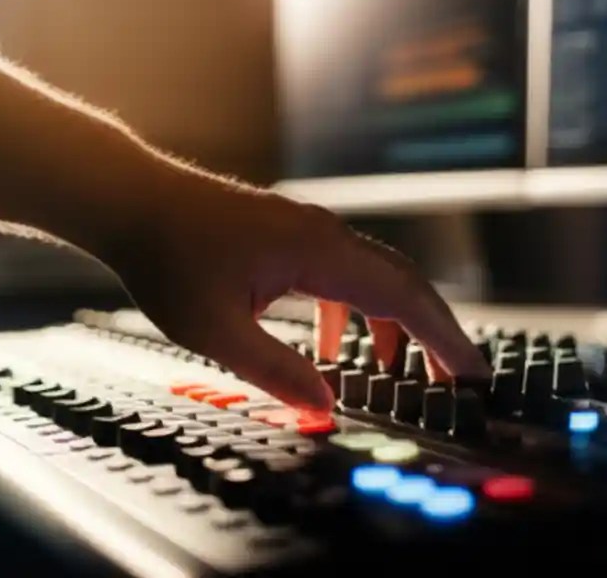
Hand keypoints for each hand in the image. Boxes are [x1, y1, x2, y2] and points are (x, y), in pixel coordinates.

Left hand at [103, 168, 490, 411]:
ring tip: (405, 373)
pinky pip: (345, 276)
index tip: (472, 372)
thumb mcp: (216, 329)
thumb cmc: (169, 256)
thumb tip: (323, 406)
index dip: (444, 339)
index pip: (404, 297)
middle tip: (459, 380)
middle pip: (405, 285)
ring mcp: (312, 232)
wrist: (134, 201)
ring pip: (377, 279)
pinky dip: (355, 313)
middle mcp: (327, 236)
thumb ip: (275, 371)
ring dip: (397, 325)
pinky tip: (334, 348)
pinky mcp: (294, 238)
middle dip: (435, 335)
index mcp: (321, 252)